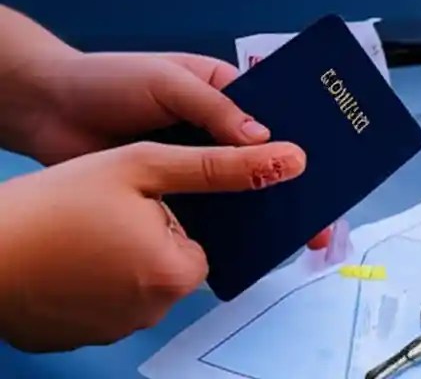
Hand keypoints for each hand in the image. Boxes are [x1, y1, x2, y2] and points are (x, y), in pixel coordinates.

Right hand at [0, 140, 304, 352]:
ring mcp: (111, 328)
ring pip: (135, 280)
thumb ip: (218, 167)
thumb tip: (290, 162)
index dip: (175, 210)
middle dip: (148, 232)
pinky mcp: (75, 335)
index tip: (142, 195)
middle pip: (172, 261)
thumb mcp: (143, 166)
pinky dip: (88, 279)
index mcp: (178, 271)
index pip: (206, 239)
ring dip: (118, 254)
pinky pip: (100, 300)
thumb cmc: (51, 206)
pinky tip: (64, 253)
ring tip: (80, 228)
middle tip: (106, 208)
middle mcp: (152, 310)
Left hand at [7, 51, 332, 249]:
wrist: (46, 109)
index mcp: (224, 93)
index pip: (275, 114)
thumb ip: (215, 108)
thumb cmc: (109, 80)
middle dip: (293, 185)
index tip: (328, 161)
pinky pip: (204, 213)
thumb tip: (265, 140)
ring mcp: (193, 164)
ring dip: (262, 211)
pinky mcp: (168, 194)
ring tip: (294, 237)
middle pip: (263, 159)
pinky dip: (223, 229)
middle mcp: (215, 131)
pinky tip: (246, 246)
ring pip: (237, 190)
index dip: (302, 136)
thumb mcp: (169, 81)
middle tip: (322, 216)